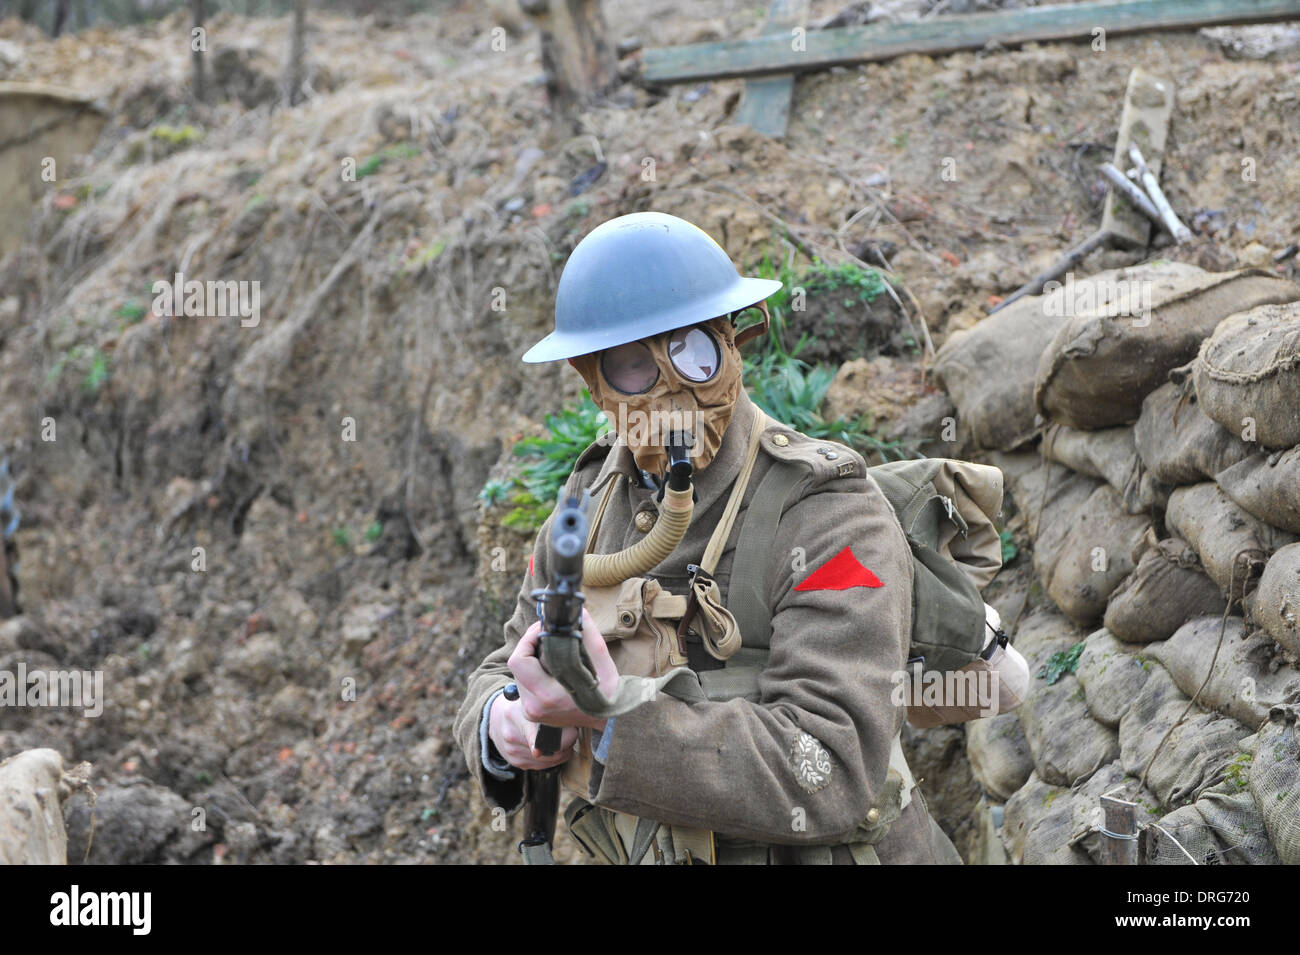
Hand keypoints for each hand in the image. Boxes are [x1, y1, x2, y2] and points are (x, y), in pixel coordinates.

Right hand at [487, 693, 579, 770]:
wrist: (494, 720)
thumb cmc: (518, 707)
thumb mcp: (528, 700)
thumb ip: (545, 707)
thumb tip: (571, 715)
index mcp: (515, 715)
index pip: (537, 731)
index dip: (560, 736)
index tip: (573, 733)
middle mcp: (511, 735)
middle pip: (550, 748)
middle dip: (568, 742)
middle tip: (574, 733)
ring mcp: (512, 751)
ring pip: (550, 759)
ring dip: (563, 751)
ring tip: (565, 740)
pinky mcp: (516, 763)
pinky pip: (543, 766)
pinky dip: (554, 759)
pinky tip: (555, 749)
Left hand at [508, 607, 619, 731]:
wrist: (609, 721)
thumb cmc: (607, 692)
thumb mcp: (601, 660)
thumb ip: (587, 633)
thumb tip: (577, 612)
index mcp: (547, 695)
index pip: (519, 660)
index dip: (529, 638)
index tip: (545, 628)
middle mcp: (534, 706)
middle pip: (517, 665)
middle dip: (530, 646)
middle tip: (548, 635)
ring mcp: (531, 712)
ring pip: (519, 674)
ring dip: (532, 658)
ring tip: (553, 653)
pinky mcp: (532, 713)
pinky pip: (524, 683)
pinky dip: (535, 671)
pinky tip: (552, 668)